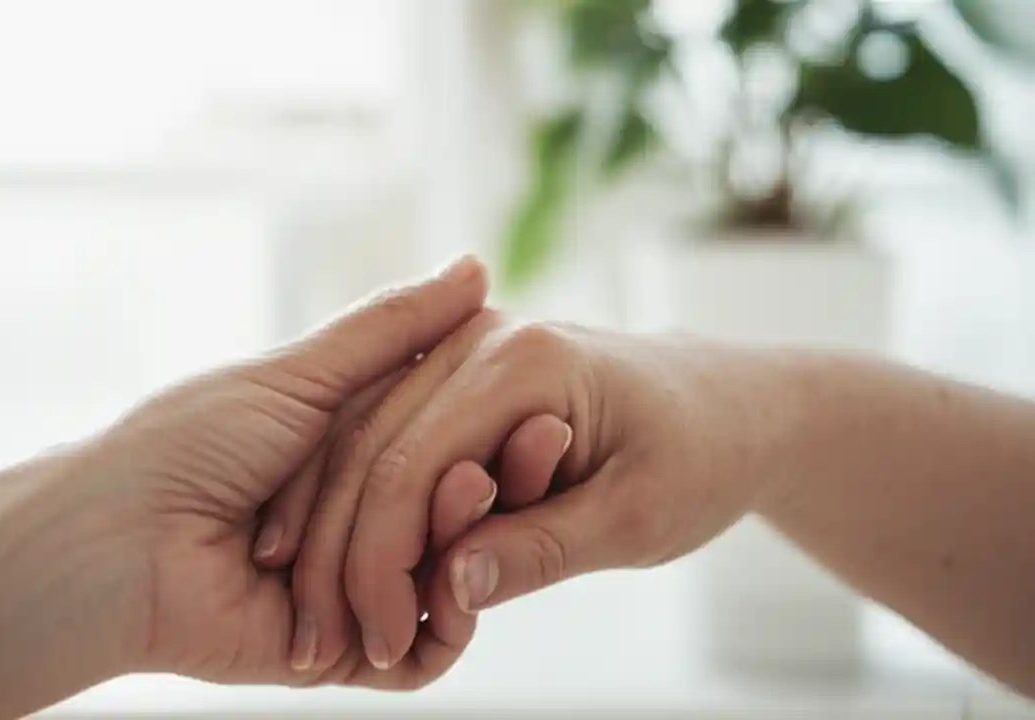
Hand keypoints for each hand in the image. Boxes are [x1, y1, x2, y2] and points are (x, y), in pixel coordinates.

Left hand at [73, 257, 501, 686]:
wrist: (122, 540)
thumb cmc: (194, 443)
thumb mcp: (303, 373)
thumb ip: (392, 330)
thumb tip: (480, 266)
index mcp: (344, 454)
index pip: (447, 445)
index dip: (496, 430)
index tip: (541, 409)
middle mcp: (353, 520)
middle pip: (454, 514)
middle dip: (493, 483)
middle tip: (536, 446)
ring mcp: (354, 589)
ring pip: (450, 580)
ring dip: (472, 539)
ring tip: (472, 499)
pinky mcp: (345, 653)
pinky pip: (424, 653)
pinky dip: (449, 621)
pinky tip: (456, 581)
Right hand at [295, 312, 802, 668]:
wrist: (729, 407)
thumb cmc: (700, 457)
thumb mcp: (637, 518)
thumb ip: (542, 548)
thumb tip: (447, 587)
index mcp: (524, 359)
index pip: (414, 463)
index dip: (381, 561)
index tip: (376, 647)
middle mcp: (478, 339)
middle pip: (371, 449)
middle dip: (345, 554)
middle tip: (327, 650)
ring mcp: (462, 351)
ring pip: (362, 443)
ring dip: (338, 533)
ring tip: (332, 622)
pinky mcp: (457, 378)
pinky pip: (388, 440)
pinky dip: (362, 507)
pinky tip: (343, 567)